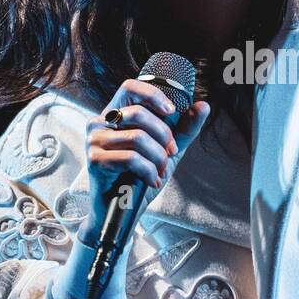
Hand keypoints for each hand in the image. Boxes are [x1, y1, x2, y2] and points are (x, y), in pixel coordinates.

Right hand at [77, 77, 209, 245]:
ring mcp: (94, 141)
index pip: (129, 88)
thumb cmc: (140, 177)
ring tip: (159, 171)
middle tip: (170, 153)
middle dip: (162, 134)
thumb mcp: (167, 150)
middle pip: (138, 113)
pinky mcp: (94, 160)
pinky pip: (131, 158)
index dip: (152, 95)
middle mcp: (100, 123)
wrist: (123, 210)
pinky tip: (151, 180)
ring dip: (157, 158)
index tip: (171, 110)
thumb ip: (184, 128)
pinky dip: (148, 171)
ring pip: (138, 138)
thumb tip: (203, 106)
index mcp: (115, 115)